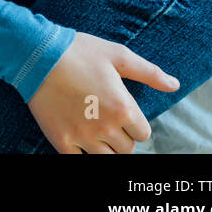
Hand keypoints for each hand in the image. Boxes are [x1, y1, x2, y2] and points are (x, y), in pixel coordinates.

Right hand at [26, 31, 179, 152]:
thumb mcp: (118, 55)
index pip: (143, 134)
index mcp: (123, 107)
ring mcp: (82, 135)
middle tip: (107, 119)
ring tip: (94, 130)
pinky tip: (80, 140)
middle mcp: (105, 126)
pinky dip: (82, 154)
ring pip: (107, 158)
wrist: (36, 54)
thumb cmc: (79, 51)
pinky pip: (79, 160)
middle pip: (127, 149)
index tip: (122, 112)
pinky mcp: (60, 139)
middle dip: (121, 136)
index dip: (135, 123)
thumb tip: (175, 85)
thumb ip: (150, 72)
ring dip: (105, 147)